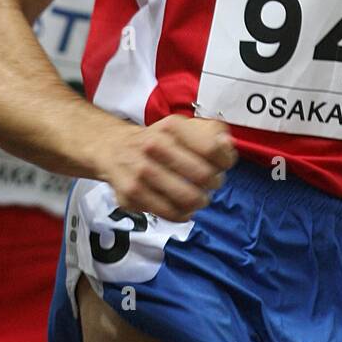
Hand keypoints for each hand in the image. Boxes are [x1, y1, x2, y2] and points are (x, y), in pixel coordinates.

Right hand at [100, 115, 237, 221]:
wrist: (114, 149)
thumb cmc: (156, 140)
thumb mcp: (181, 127)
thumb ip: (209, 133)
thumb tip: (228, 145)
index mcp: (171, 127)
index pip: (212, 148)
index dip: (225, 161)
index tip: (223, 165)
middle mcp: (154, 146)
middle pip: (203, 175)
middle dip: (214, 183)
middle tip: (211, 183)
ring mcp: (141, 171)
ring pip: (188, 198)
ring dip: (200, 201)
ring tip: (198, 197)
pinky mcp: (131, 194)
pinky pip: (170, 213)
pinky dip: (183, 214)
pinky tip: (182, 208)